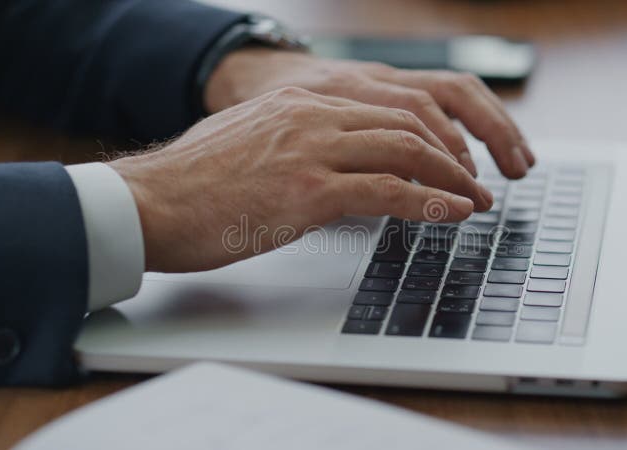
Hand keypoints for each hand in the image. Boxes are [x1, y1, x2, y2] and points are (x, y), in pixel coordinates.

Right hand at [109, 87, 492, 272]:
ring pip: (407, 151)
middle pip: (407, 123)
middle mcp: (313, 116)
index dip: (429, 134)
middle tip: (474, 181)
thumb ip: (294, 142)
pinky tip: (453, 214)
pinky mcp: (309, 191)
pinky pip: (388, 191)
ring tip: (476, 201)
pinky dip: (430, 203)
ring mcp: (313, 150)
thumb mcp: (250, 142)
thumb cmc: (192, 183)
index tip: (449, 160)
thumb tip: (324, 163)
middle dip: (451, 155)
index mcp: (302, 103)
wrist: (150, 202)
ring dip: (451, 179)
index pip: (387, 107)